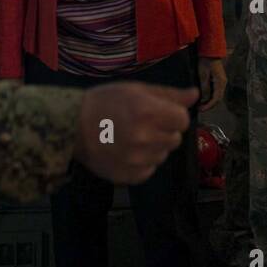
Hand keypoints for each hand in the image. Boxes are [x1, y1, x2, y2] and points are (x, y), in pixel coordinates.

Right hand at [75, 82, 198, 183]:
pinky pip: (149, 170)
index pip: (183, 119)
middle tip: (142, 124)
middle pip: (175, 139)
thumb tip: (195, 95)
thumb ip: (169, 95)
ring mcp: (137, 159)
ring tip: (131, 137)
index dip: (173, 115)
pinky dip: (142, 162)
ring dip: (153, 147)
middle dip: (164, 131)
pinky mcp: (130, 176)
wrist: (71, 127)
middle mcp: (145, 137)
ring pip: (163, 155)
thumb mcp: (136, 90)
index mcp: (148, 111)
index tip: (158, 113)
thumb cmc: (104, 102)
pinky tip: (126, 151)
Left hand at [197, 57, 226, 110]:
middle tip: (200, 109)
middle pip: (218, 99)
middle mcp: (223, 83)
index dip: (208, 106)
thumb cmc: (206, 61)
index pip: (216, 99)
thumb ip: (205, 88)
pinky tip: (204, 97)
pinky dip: (210, 96)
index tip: (201, 109)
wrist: (209, 51)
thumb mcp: (203, 75)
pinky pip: (216, 91)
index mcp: (221, 82)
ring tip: (201, 104)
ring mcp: (222, 81)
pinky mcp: (218, 80)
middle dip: (209, 105)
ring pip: (217, 96)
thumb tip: (204, 99)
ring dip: (209, 101)